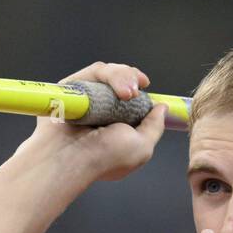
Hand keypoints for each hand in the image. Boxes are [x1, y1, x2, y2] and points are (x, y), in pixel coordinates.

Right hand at [21, 61, 168, 182]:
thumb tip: (161, 107)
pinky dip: (109, 75)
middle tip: (137, 89)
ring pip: (108, 74)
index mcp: (115, 127)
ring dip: (123, 77)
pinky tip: (119, 90)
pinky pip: (94, 73)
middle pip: (120, 81)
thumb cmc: (105, 159)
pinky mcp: (71, 89)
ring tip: (128, 93)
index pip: (130, 99)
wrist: (71, 157)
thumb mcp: (143, 147)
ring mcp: (85, 99)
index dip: (139, 88)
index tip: (145, 85)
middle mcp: (99, 112)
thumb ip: (154, 126)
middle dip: (131, 78)